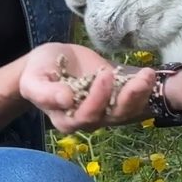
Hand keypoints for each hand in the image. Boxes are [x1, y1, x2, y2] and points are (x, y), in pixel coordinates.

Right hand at [17, 43, 156, 132]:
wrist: (49, 62)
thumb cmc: (38, 71)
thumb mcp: (33, 80)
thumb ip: (46, 93)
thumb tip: (66, 100)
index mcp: (67, 120)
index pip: (87, 115)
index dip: (99, 98)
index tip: (105, 74)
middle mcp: (89, 119)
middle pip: (113, 116)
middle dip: (129, 99)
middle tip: (141, 79)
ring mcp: (105, 109)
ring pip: (127, 109)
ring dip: (141, 94)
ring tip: (149, 75)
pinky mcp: (115, 96)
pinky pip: (133, 98)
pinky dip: (144, 88)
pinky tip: (149, 74)